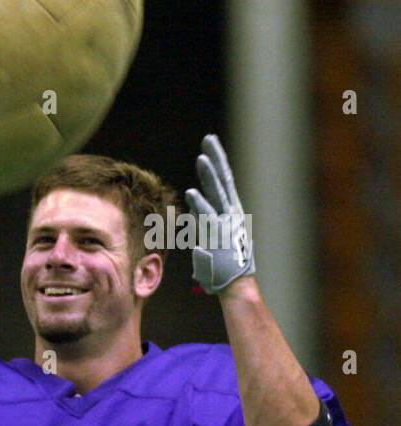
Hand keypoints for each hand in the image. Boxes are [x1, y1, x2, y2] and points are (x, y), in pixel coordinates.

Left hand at [185, 134, 254, 294]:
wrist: (234, 287)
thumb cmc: (221, 269)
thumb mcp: (213, 242)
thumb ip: (205, 228)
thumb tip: (194, 222)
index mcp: (230, 213)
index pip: (223, 182)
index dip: (217, 163)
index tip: (210, 145)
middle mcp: (230, 215)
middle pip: (222, 181)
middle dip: (216, 159)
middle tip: (209, 139)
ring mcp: (225, 225)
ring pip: (216, 195)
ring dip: (209, 177)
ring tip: (201, 158)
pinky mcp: (218, 238)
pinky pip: (207, 219)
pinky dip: (200, 206)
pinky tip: (192, 192)